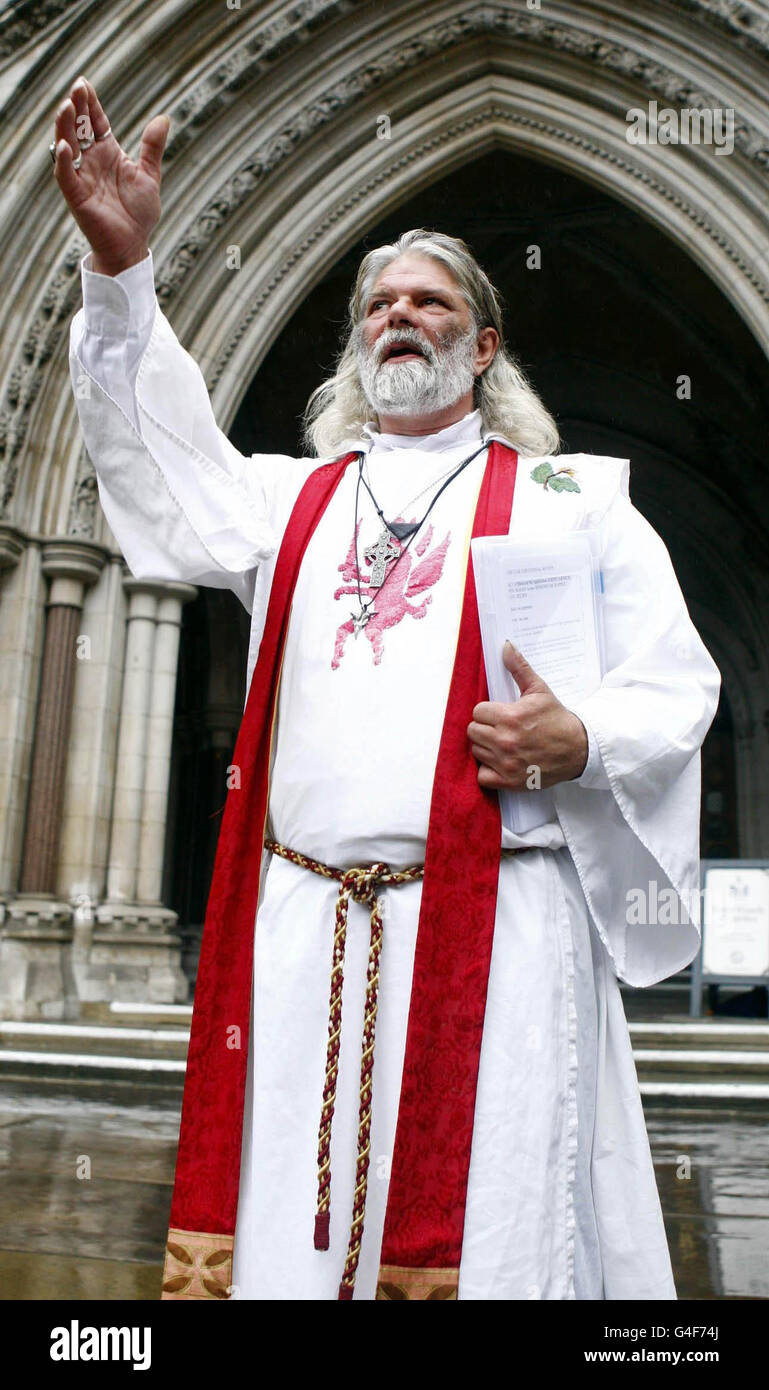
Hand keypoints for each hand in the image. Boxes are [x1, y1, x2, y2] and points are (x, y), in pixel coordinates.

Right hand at [52, 75, 169, 274]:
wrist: (133, 245)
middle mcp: (91, 161)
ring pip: (67, 146)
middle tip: (77, 88)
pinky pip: (66, 176)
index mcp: (107, 152)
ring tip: (66, 107)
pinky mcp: (76, 196)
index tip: (84, 83)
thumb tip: (163, 118)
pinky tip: (65, 146)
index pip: (95, 121)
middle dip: (76, 108)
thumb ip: (152, 147)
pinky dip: (64, 161)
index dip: (89, 103)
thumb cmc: (138, 213)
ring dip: (65, 127)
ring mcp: (82, 177)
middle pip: (79, 128)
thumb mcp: (149, 175)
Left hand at [467, 640, 587, 790]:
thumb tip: (506, 646)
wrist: (578, 749)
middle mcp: (505, 740)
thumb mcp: (540, 691)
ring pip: (476, 751)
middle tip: (500, 729)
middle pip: (473, 731)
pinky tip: (500, 762)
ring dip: (486, 748)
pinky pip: (482, 776)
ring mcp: (506, 763)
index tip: (500, 714)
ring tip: (503, 744)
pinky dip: (488, 771)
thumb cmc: (557, 719)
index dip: (488, 712)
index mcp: (510, 717)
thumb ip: (519, 668)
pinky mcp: (509, 781)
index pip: (478, 711)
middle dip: (484, 728)